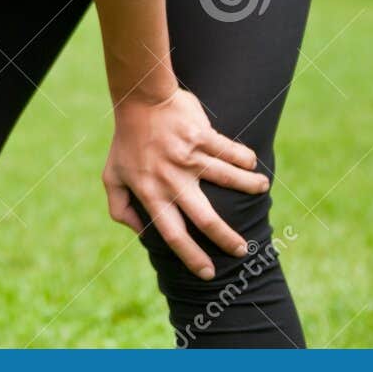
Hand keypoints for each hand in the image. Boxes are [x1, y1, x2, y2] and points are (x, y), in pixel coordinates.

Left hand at [101, 85, 268, 279]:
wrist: (140, 99)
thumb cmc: (126, 141)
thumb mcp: (111, 176)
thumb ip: (119, 208)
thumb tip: (138, 233)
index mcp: (151, 193)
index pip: (173, 234)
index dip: (192, 257)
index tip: (209, 272)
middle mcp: (173, 180)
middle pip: (206, 219)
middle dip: (228, 239)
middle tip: (243, 251)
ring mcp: (190, 157)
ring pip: (229, 180)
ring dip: (250, 187)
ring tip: (261, 190)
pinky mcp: (203, 136)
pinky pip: (231, 151)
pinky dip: (245, 159)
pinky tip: (252, 165)